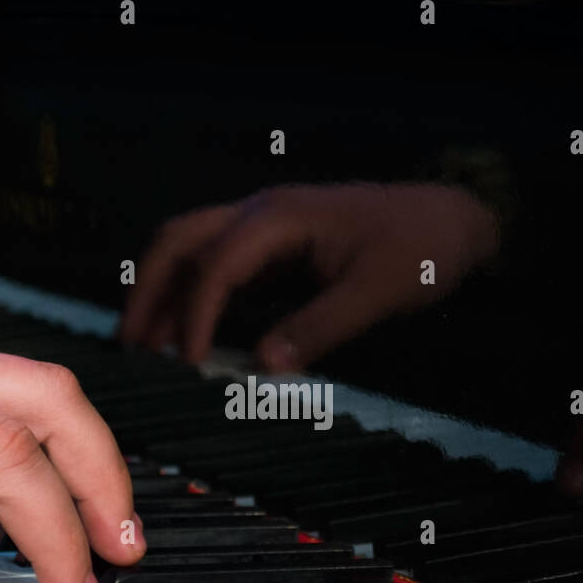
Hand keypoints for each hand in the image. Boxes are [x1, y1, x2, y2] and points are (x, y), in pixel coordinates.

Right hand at [119, 183, 499, 369]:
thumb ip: (319, 328)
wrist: (453, 219)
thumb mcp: (376, 293)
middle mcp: (263, 215)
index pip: (215, 265)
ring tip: (145, 348)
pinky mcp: (276, 246)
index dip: (194, 316)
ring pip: (192, 249)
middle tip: (129, 348)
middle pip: (179, 242)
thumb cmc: (421, 249)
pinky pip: (219, 266)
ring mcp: (267, 227)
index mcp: (281, 219)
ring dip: (164, 294)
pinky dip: (195, 298)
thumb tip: (265, 368)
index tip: (186, 365)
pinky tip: (190, 337)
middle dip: (148, 292)